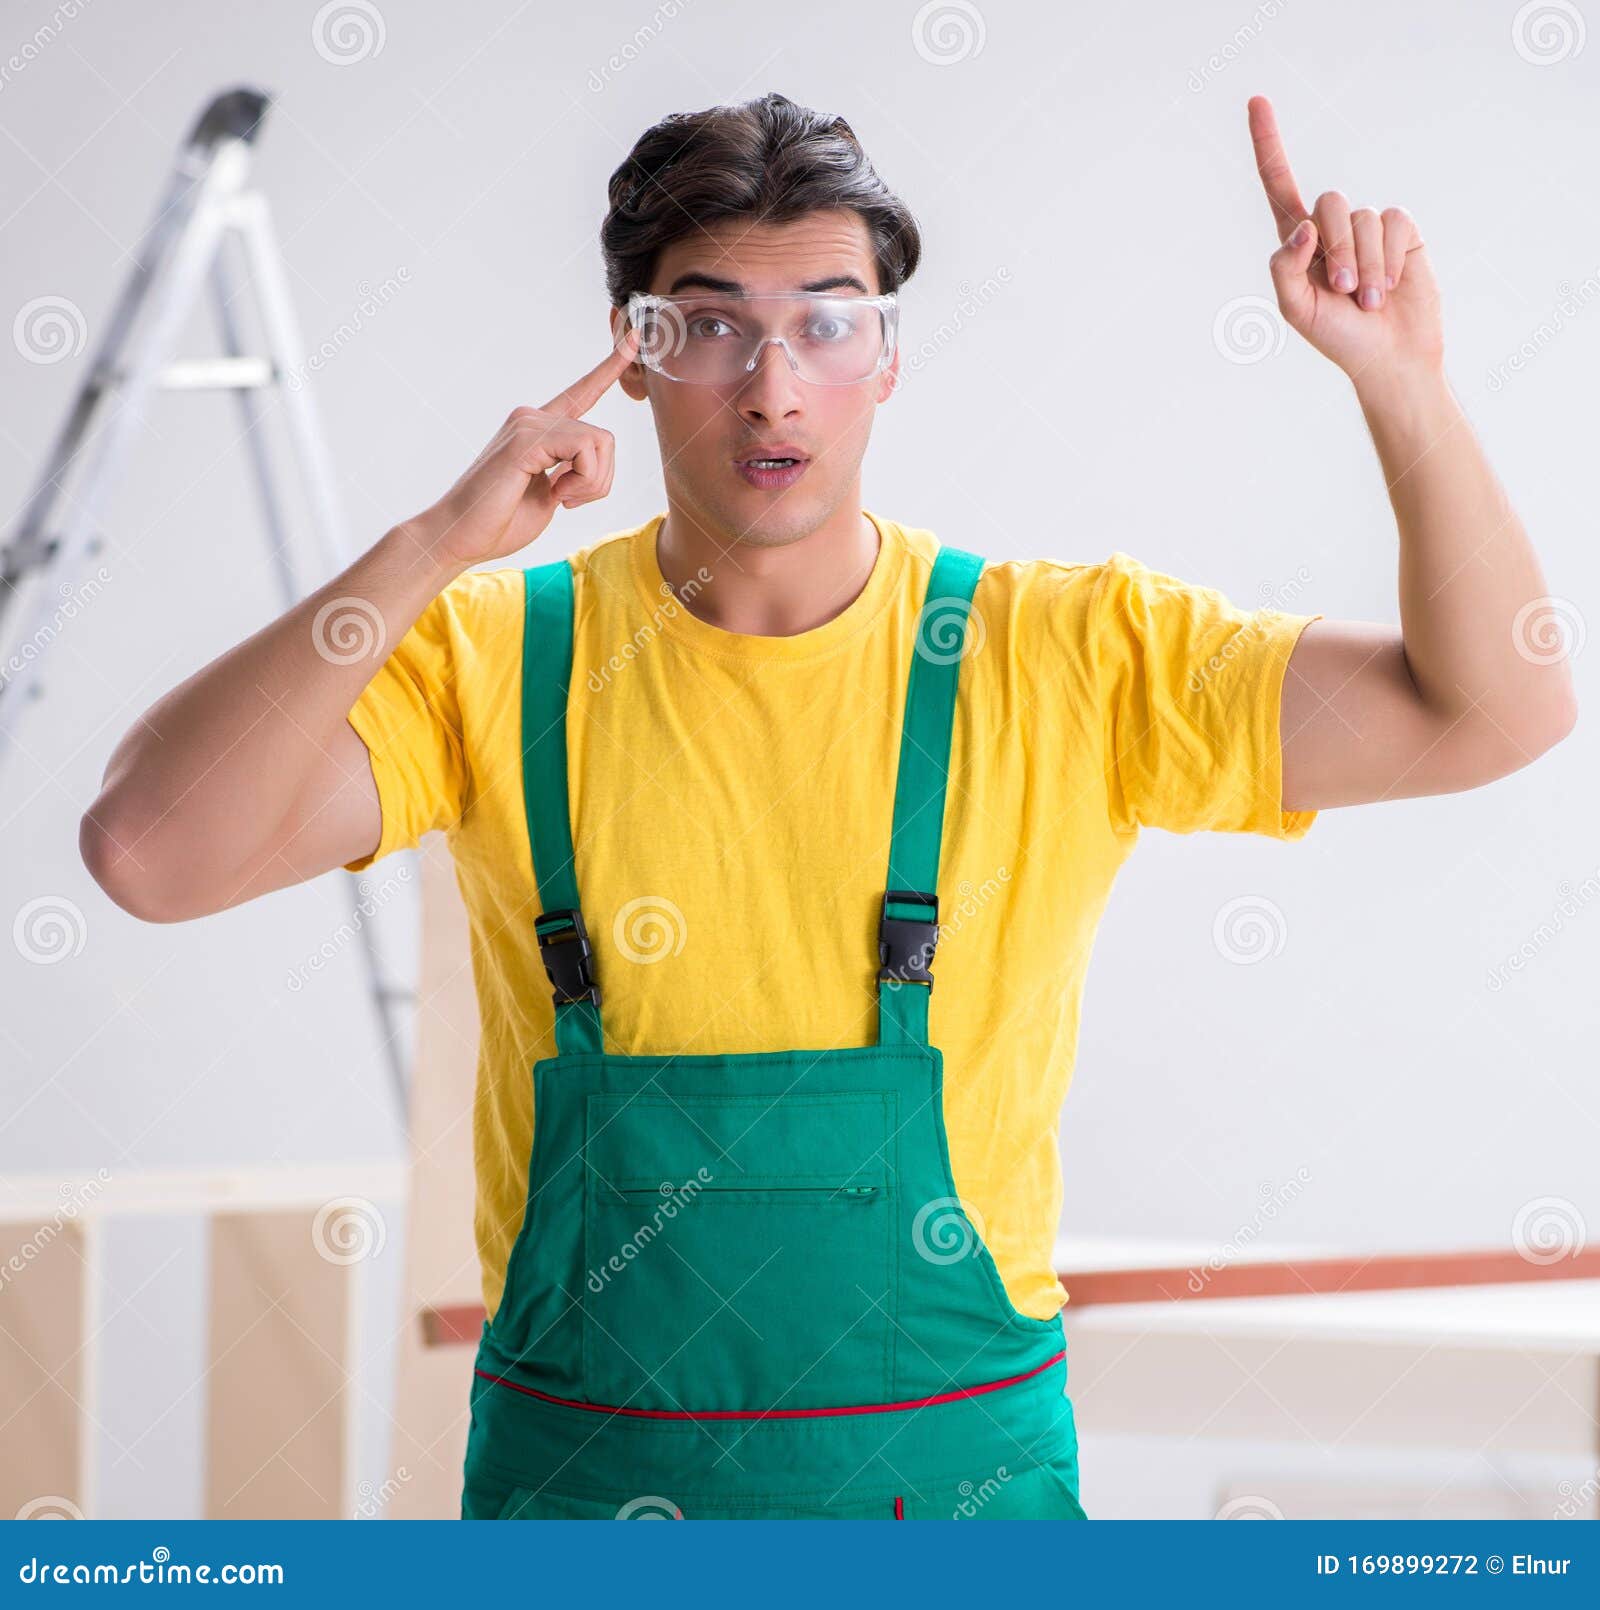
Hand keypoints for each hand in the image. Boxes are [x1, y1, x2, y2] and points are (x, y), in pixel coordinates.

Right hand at [408, 322, 639, 569]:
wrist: (459, 536)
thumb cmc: (499, 521)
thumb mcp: (548, 494)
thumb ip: (570, 473)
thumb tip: (590, 462)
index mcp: (538, 429)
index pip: (581, 392)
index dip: (609, 368)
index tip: (632, 337)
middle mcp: (533, 417)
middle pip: (604, 437)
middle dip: (600, 481)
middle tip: (567, 501)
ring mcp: (528, 424)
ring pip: (599, 442)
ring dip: (591, 484)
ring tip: (558, 498)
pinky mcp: (525, 439)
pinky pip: (584, 448)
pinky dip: (582, 480)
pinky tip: (556, 494)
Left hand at [1249, 95, 1442, 390]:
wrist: (1388, 356)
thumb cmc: (1338, 337)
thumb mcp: (1296, 309)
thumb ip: (1285, 267)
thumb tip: (1302, 226)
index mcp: (1297, 243)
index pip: (1279, 185)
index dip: (1268, 143)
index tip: (1256, 102)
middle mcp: (1331, 228)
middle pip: (1329, 204)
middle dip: (1336, 250)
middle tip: (1343, 291)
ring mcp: (1367, 227)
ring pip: (1362, 218)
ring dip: (1364, 265)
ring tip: (1367, 299)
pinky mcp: (1401, 231)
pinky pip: (1393, 222)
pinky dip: (1388, 259)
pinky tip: (1389, 286)